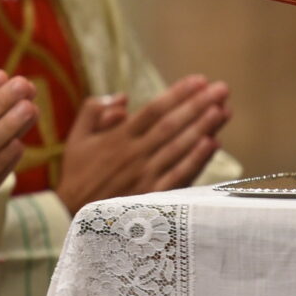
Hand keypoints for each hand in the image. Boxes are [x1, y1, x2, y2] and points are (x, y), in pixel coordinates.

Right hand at [53, 75, 229, 210]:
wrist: (73, 216)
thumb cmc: (78, 174)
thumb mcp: (77, 138)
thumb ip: (94, 111)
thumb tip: (124, 97)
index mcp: (118, 137)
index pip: (154, 109)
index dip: (177, 93)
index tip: (199, 80)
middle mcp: (135, 154)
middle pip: (172, 125)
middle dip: (198, 105)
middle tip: (221, 89)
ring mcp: (145, 176)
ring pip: (179, 147)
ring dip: (203, 127)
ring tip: (223, 110)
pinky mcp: (152, 197)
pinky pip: (178, 176)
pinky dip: (196, 160)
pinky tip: (212, 144)